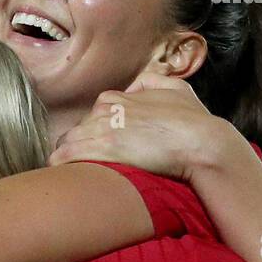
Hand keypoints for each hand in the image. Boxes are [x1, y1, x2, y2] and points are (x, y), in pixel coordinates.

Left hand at [48, 73, 228, 181]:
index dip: (94, 135)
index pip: (91, 117)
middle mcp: (105, 110)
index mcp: (117, 98)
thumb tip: (136, 88)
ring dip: (67, 160)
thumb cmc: (193, 121)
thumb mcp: (176, 89)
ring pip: (67, 144)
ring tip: (70, 177)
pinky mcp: (100, 150)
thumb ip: (152, 83)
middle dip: (79, 148)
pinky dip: (61, 166)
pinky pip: (64, 157)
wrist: (200, 143)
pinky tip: (61, 178)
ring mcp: (101, 129)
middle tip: (84, 168)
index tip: (98, 151)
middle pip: (77, 131)